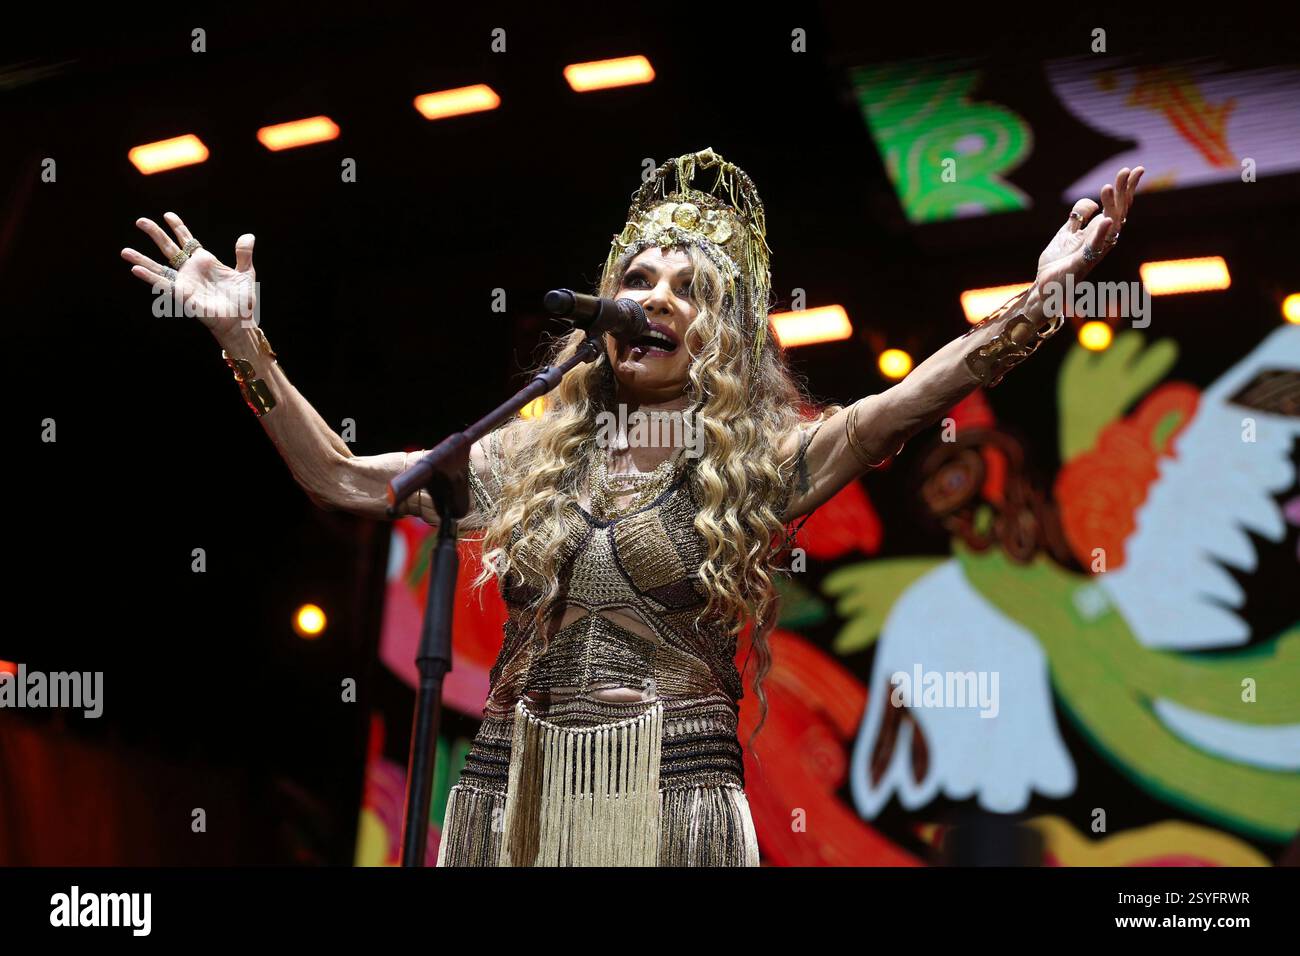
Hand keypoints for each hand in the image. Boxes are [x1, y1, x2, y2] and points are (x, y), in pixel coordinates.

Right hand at [120, 212, 256, 341]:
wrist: (241, 321)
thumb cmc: (243, 301)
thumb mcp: (246, 273)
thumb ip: (244, 254)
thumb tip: (248, 235)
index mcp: (205, 262)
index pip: (188, 241)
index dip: (178, 228)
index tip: (168, 215)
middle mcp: (191, 270)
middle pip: (169, 248)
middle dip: (155, 234)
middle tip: (140, 221)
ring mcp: (185, 282)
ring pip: (159, 267)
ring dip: (142, 259)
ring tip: (124, 251)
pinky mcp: (182, 295)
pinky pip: (163, 284)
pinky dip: (150, 277)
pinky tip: (135, 270)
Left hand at [1031, 166, 1143, 317]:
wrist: (1044, 287)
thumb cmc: (1059, 262)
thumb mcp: (1066, 232)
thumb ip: (1078, 217)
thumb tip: (1091, 203)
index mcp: (1098, 232)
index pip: (1118, 206)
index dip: (1126, 189)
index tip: (1133, 170)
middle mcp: (1101, 240)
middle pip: (1119, 212)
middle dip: (1123, 191)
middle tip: (1126, 171)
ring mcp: (1094, 251)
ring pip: (1109, 226)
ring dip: (1111, 206)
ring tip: (1108, 187)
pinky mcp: (1082, 262)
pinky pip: (1095, 246)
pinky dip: (1101, 233)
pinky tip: (1106, 220)